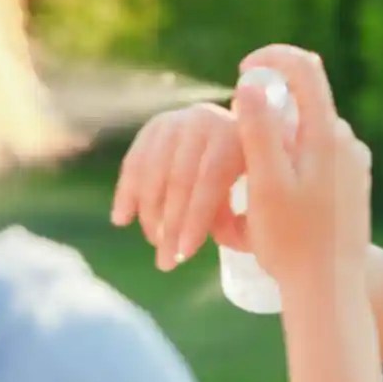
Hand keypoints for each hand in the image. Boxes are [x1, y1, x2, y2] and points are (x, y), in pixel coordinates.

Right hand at [111, 103, 247, 270]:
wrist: (244, 134)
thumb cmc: (259, 177)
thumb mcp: (261, 195)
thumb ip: (242, 218)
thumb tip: (223, 240)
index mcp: (235, 135)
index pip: (209, 180)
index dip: (195, 218)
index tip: (185, 252)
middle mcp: (204, 120)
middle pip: (179, 179)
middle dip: (170, 224)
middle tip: (167, 261)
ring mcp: (176, 121)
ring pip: (153, 172)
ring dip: (149, 213)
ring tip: (155, 243)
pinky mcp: (155, 126)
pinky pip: (135, 162)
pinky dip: (126, 192)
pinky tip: (121, 220)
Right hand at [232, 45, 372, 286]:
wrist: (330, 291)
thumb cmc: (291, 241)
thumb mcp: (265, 183)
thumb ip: (258, 130)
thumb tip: (251, 83)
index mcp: (326, 134)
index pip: (304, 67)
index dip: (270, 59)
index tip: (241, 74)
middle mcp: (346, 142)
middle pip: (303, 102)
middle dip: (266, 113)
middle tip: (238, 150)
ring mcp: (352, 163)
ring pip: (306, 133)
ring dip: (276, 144)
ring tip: (253, 189)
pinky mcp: (352, 184)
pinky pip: (316, 158)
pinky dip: (290, 165)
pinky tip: (275, 204)